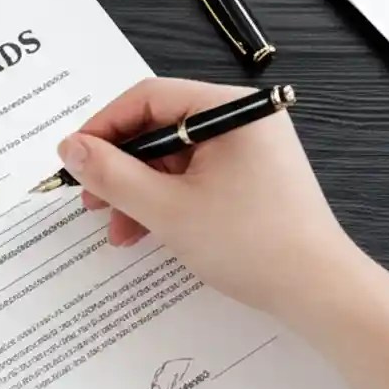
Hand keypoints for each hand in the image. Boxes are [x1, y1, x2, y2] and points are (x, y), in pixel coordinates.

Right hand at [57, 77, 361, 314]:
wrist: (318, 291)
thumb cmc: (252, 244)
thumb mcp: (166, 208)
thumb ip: (111, 174)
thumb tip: (70, 148)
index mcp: (231, 108)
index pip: (148, 97)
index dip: (103, 127)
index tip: (74, 158)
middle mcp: (243, 119)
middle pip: (160, 126)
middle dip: (120, 167)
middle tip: (91, 198)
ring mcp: (250, 149)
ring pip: (174, 157)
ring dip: (138, 190)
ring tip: (117, 227)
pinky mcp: (252, 177)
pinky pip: (195, 176)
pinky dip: (166, 199)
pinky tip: (145, 229)